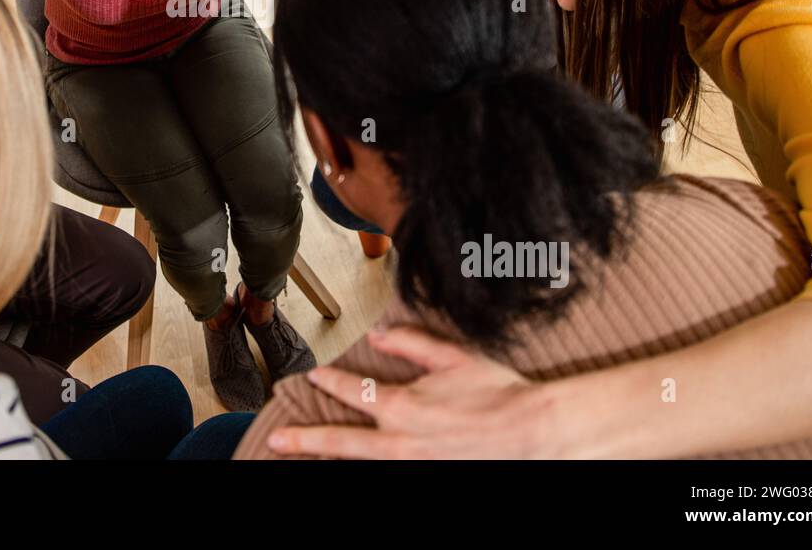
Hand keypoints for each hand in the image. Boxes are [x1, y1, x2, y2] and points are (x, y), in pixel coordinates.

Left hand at [266, 326, 560, 458]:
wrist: (533, 433)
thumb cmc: (498, 393)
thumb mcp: (452, 356)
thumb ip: (410, 342)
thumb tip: (377, 336)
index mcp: (402, 407)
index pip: (352, 392)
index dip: (329, 382)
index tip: (312, 377)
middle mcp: (399, 441)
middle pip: (340, 443)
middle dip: (304, 440)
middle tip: (277, 439)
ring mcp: (412, 465)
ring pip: (358, 464)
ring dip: (329, 460)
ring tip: (302, 457)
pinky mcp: (428, 476)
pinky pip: (385, 474)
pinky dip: (364, 469)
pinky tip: (350, 466)